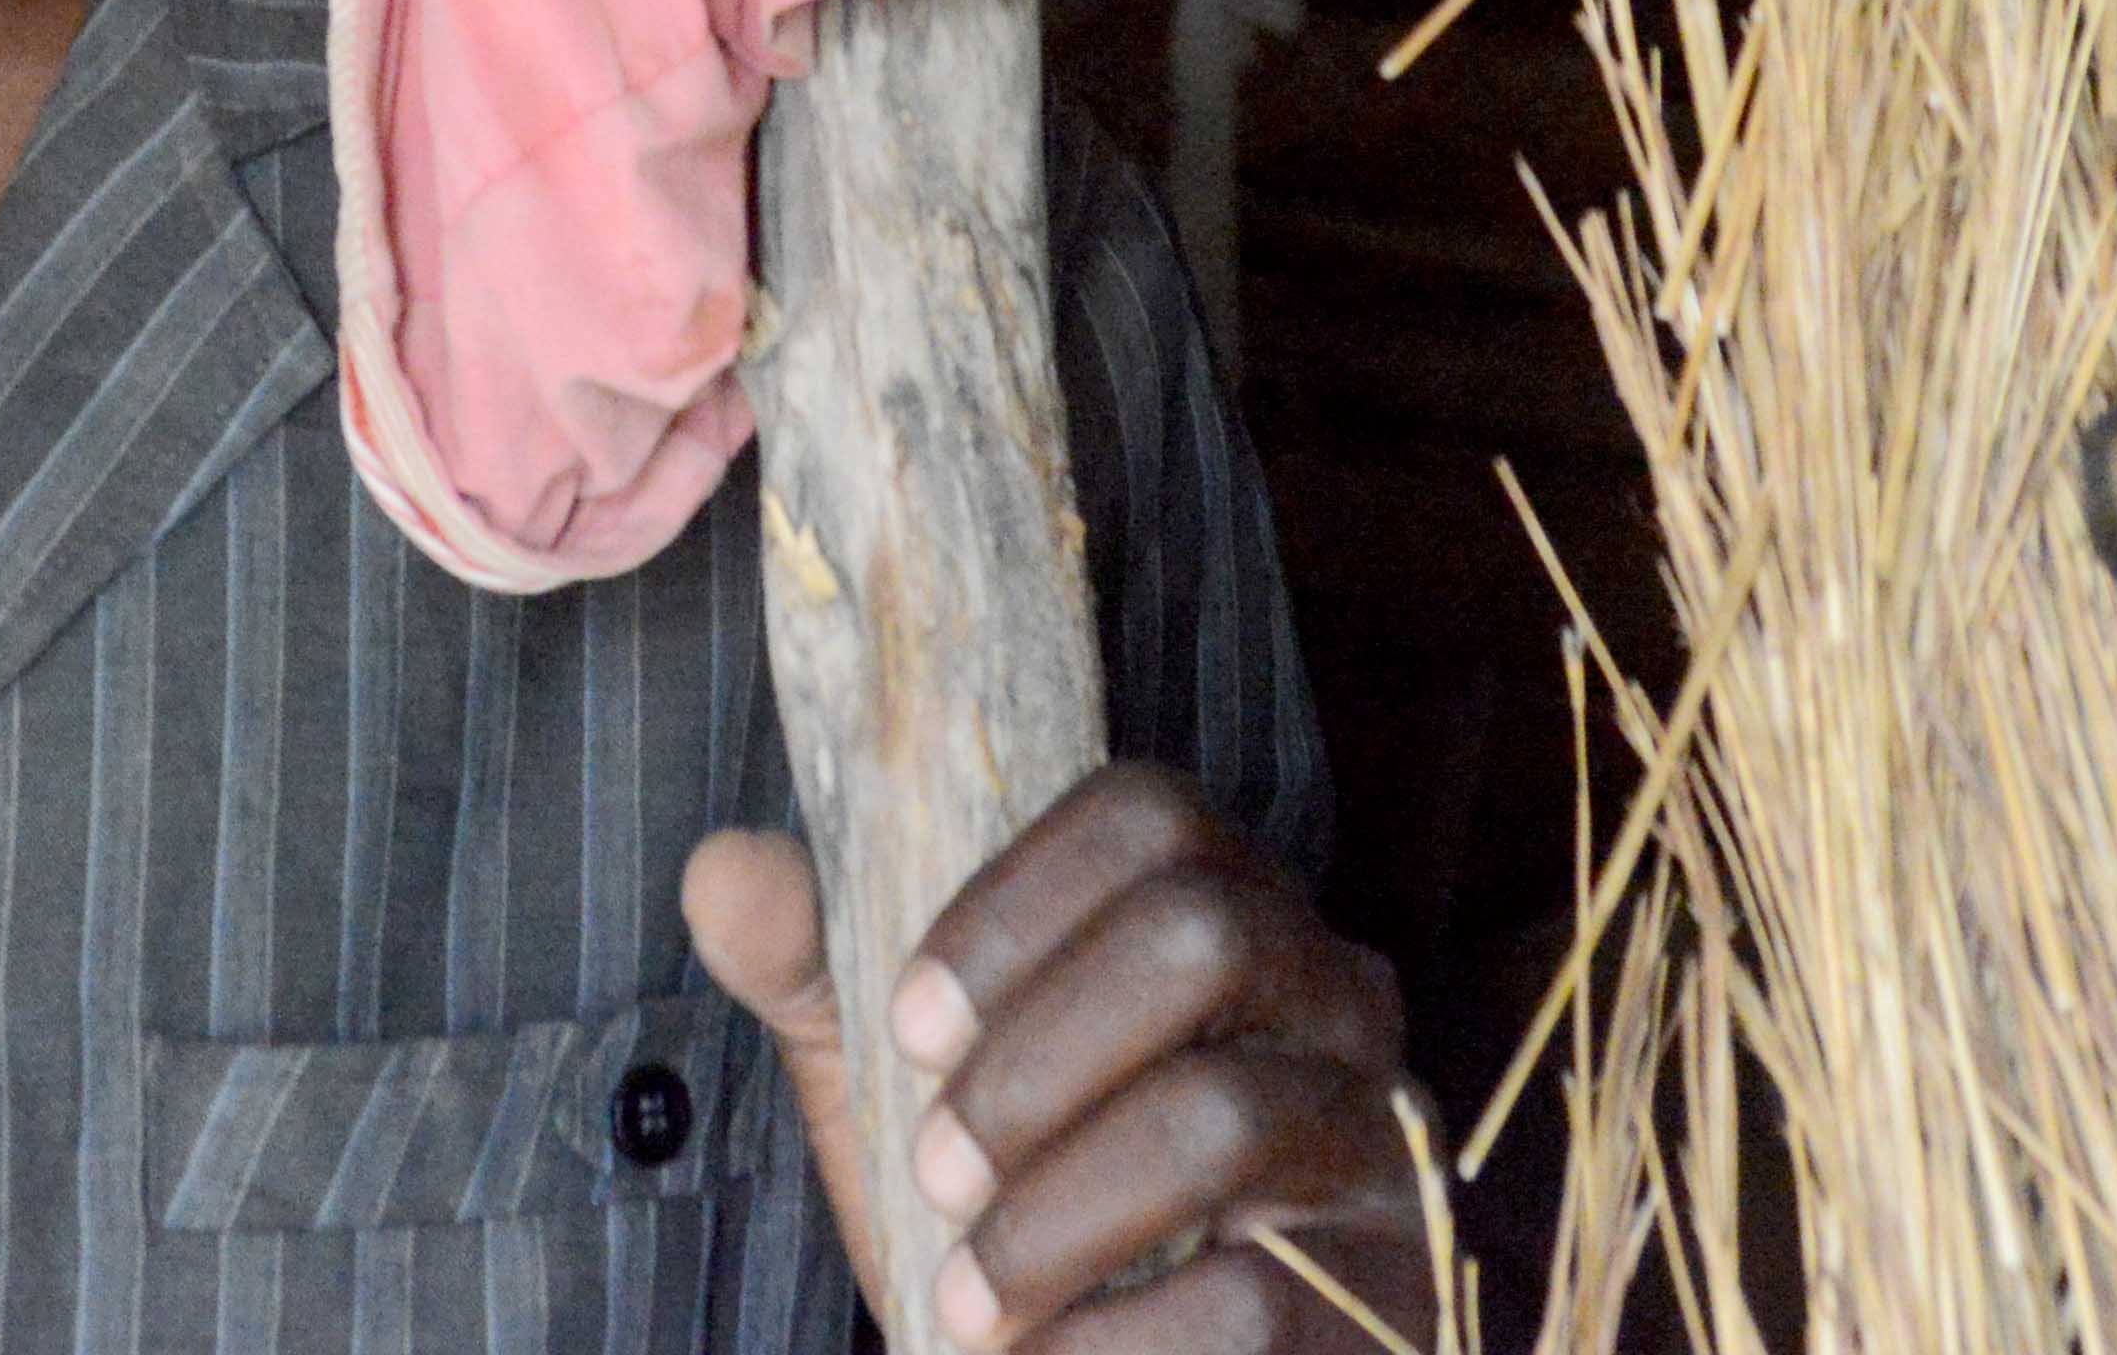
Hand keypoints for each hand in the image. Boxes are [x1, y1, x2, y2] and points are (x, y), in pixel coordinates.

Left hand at [681, 770, 1425, 1345]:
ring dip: (1055, 1220)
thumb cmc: (1025, 1219)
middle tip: (938, 1169)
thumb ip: (815, 970)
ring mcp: (1379, 1147)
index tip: (908, 1025)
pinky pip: (1254, 1301)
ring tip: (966, 1298)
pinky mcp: (1391, 1298)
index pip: (1150, 815)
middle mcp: (1334, 998)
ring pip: (1224, 1119)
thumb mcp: (906, 1089)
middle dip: (1034, 1059)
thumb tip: (724, 868)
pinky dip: (1111, 1346)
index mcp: (1226, 909)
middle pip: (1204, 932)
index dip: (1014, 904)